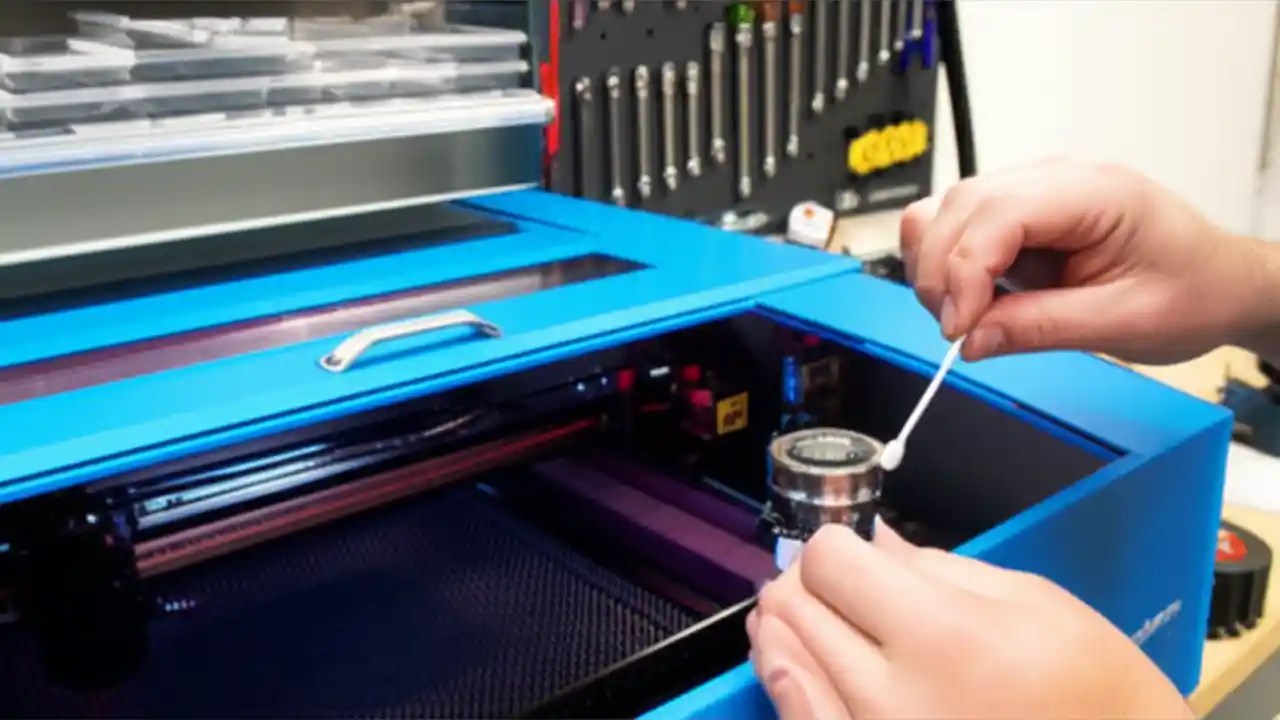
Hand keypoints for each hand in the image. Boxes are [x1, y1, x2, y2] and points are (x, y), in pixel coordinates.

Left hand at [747, 523, 1192, 719]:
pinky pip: (796, 716)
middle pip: (795, 606)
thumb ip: (938, 566)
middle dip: (810, 581)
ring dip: (788, 627)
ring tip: (811, 616)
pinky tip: (792, 662)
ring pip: (780, 661)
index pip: (829, 560)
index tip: (858, 553)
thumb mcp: (1037, 603)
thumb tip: (873, 543)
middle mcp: (892, 697)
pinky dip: (787, 682)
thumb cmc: (1097, 690)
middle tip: (837, 583)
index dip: (841, 546)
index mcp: (944, 635)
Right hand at [900, 158, 1279, 363]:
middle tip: (958, 331)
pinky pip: (959, 225)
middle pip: (959, 207)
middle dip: (941, 273)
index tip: (959, 328)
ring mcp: (1034, 191)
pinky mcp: (1019, 214)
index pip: (998, 213)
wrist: (1220, 283)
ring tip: (965, 316)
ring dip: (937, 266)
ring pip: (947, 211)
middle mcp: (1057, 178)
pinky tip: (974, 298)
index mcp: (1095, 192)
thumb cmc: (1192, 291)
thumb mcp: (1125, 322)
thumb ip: (1042, 328)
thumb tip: (972, 340)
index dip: (963, 271)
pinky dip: (948, 264)